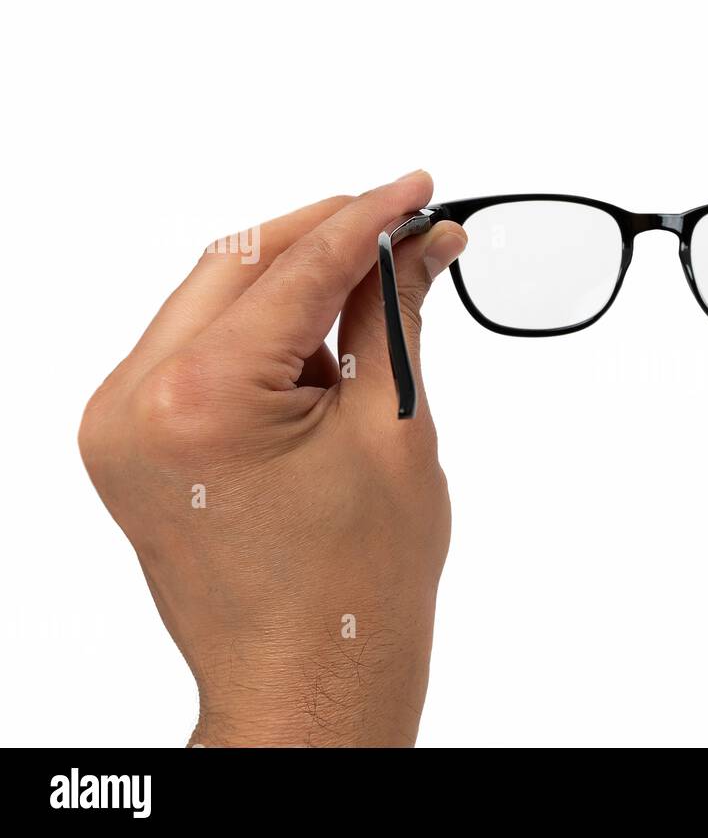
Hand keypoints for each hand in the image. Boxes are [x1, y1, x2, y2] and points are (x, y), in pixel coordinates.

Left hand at [79, 171, 467, 745]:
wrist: (309, 686)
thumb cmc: (358, 590)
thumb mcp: (392, 432)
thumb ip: (394, 318)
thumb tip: (419, 244)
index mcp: (196, 400)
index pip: (295, 268)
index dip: (369, 218)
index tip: (417, 190)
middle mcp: (133, 404)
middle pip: (235, 267)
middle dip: (325, 241)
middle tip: (402, 226)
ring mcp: (119, 427)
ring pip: (213, 305)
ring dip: (294, 291)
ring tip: (375, 313)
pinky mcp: (130, 446)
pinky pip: (196, 354)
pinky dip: (262, 340)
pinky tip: (322, 357)